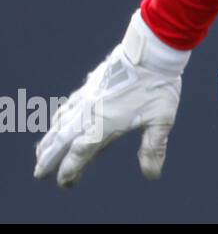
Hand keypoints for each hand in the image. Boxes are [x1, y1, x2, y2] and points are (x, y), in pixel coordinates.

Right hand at [34, 9, 189, 187]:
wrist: (150, 51)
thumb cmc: (159, 86)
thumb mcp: (161, 120)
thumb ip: (153, 149)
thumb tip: (152, 175)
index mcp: (105, 125)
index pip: (81, 153)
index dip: (71, 169)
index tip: (64, 182)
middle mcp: (91, 112)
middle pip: (63, 139)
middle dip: (49, 157)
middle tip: (38, 172)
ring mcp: (89, 97)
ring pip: (62, 122)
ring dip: (50, 139)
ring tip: (41, 152)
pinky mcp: (92, 84)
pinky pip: (69, 104)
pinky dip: (59, 116)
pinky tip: (58, 118)